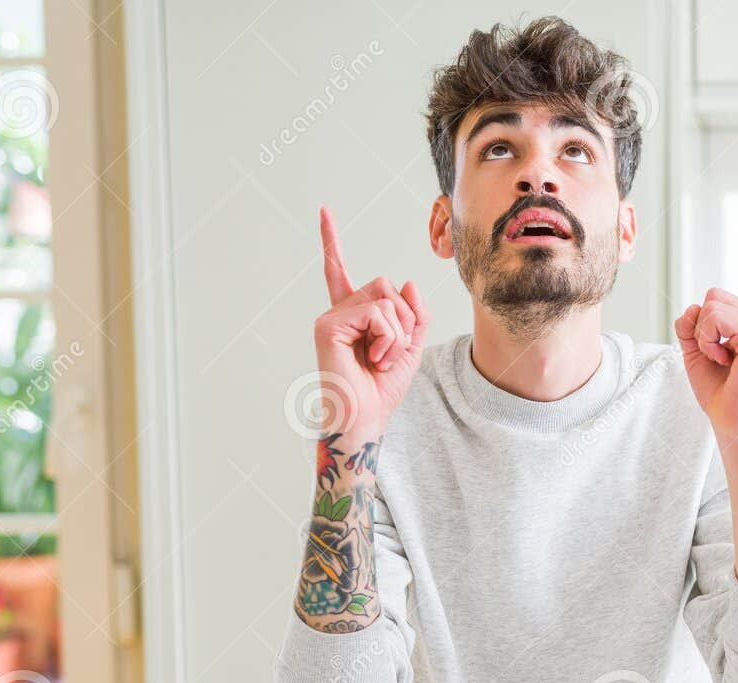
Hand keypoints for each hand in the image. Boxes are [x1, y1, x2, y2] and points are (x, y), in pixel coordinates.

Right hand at [311, 206, 429, 438]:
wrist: (366, 416)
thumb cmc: (383, 388)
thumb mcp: (411, 347)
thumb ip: (413, 315)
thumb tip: (408, 282)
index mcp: (354, 315)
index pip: (340, 271)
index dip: (331, 241)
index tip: (323, 210)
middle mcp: (339, 311)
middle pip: (385, 285)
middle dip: (404, 319)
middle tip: (391, 352)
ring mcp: (331, 316)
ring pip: (385, 299)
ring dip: (397, 333)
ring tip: (381, 358)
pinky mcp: (329, 325)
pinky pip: (376, 312)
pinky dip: (388, 337)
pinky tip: (375, 358)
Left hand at [674, 210, 737, 457]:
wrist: (733, 425)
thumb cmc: (719, 393)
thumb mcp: (696, 350)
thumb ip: (692, 323)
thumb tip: (694, 308)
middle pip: (714, 294)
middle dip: (702, 326)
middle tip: (718, 357)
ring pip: (711, 306)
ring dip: (704, 336)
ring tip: (723, 361)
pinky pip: (713, 319)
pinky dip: (707, 341)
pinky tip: (725, 361)